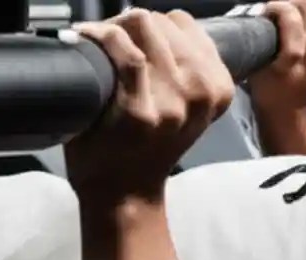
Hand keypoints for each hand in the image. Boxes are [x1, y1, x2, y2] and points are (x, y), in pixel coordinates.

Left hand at [65, 9, 235, 201]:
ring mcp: (170, 104)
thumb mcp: (189, 108)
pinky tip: (87, 43)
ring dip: (114, 29)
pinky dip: (101, 39)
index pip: (185, 24)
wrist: (126, 191)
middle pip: (161, 22)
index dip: (155, 26)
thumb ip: (187, 68)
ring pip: (143, 27)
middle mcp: (199, 94)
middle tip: (114, 45)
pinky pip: (124, 53)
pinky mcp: (139, 112)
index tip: (136, 39)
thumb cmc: (149, 145)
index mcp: (218, 89)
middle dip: (132, 26)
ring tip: (101, 48)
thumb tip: (157, 23)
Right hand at [249, 0, 305, 115]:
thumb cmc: (267, 81)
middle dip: (295, 5)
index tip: (269, 15)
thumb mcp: (258, 54)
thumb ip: (272, 26)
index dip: (277, 9)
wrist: (287, 107)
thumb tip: (284, 5)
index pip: (291, 12)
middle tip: (284, 17)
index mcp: (301, 55)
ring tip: (299, 31)